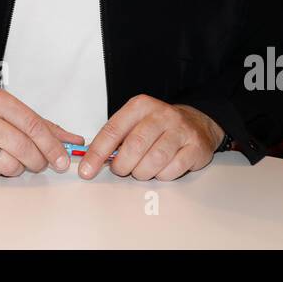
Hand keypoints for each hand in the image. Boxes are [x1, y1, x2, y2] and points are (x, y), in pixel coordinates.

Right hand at [0, 89, 84, 178]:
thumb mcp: (14, 115)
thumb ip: (45, 127)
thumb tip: (75, 141)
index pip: (33, 125)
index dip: (52, 146)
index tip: (63, 160)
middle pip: (23, 147)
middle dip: (38, 161)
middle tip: (40, 164)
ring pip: (9, 164)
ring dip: (17, 168)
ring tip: (11, 159)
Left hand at [80, 96, 223, 180]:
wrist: (196, 123)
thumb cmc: (158, 127)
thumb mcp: (135, 123)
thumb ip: (115, 138)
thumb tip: (91, 160)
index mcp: (140, 106)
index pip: (113, 130)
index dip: (97, 153)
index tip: (87, 170)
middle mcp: (161, 114)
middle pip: (134, 146)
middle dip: (122, 165)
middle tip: (121, 170)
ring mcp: (181, 129)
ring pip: (154, 160)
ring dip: (142, 172)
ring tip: (141, 170)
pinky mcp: (196, 146)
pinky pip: (174, 169)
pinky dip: (163, 175)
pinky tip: (161, 169)